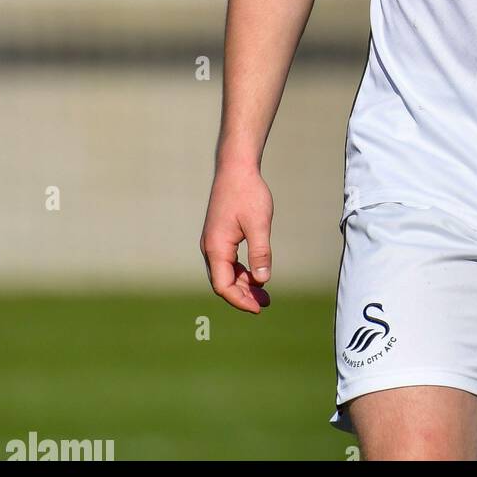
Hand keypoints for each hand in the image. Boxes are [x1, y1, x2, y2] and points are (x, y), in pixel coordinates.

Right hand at [199, 164, 273, 312]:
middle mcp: (210, 247)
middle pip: (223, 282)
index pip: (223, 286)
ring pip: (225, 272)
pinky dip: (241, 270)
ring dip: (243, 284)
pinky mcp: (219, 236)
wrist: (236, 168)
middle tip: (266, 303)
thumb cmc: (247, 193)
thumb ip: (260, 253)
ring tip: (264, 293)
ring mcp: (213, 241)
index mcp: (216, 247)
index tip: (258, 308)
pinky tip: (256, 273)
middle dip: (243, 295)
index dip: (240, 300)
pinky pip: (227, 261)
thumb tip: (263, 281)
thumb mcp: (258, 224)